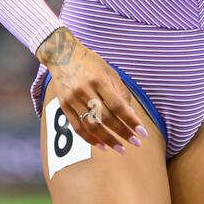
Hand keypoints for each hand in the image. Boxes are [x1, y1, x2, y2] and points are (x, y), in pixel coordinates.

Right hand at [36, 27, 147, 153]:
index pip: (118, 106)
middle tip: (135, 143)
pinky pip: (77, 127)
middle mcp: (85, 91)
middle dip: (122, 133)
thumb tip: (130, 114)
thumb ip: (120, 91)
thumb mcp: (109, 71)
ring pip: (92, 126)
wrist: (61, 54)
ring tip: (120, 149)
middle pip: (106, 118)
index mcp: (98, 80)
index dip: (131, 121)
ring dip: (107, 140)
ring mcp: (73, 99)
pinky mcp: (64, 106)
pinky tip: (101, 145)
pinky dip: (90, 139)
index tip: (142, 133)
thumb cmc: (89, 62)